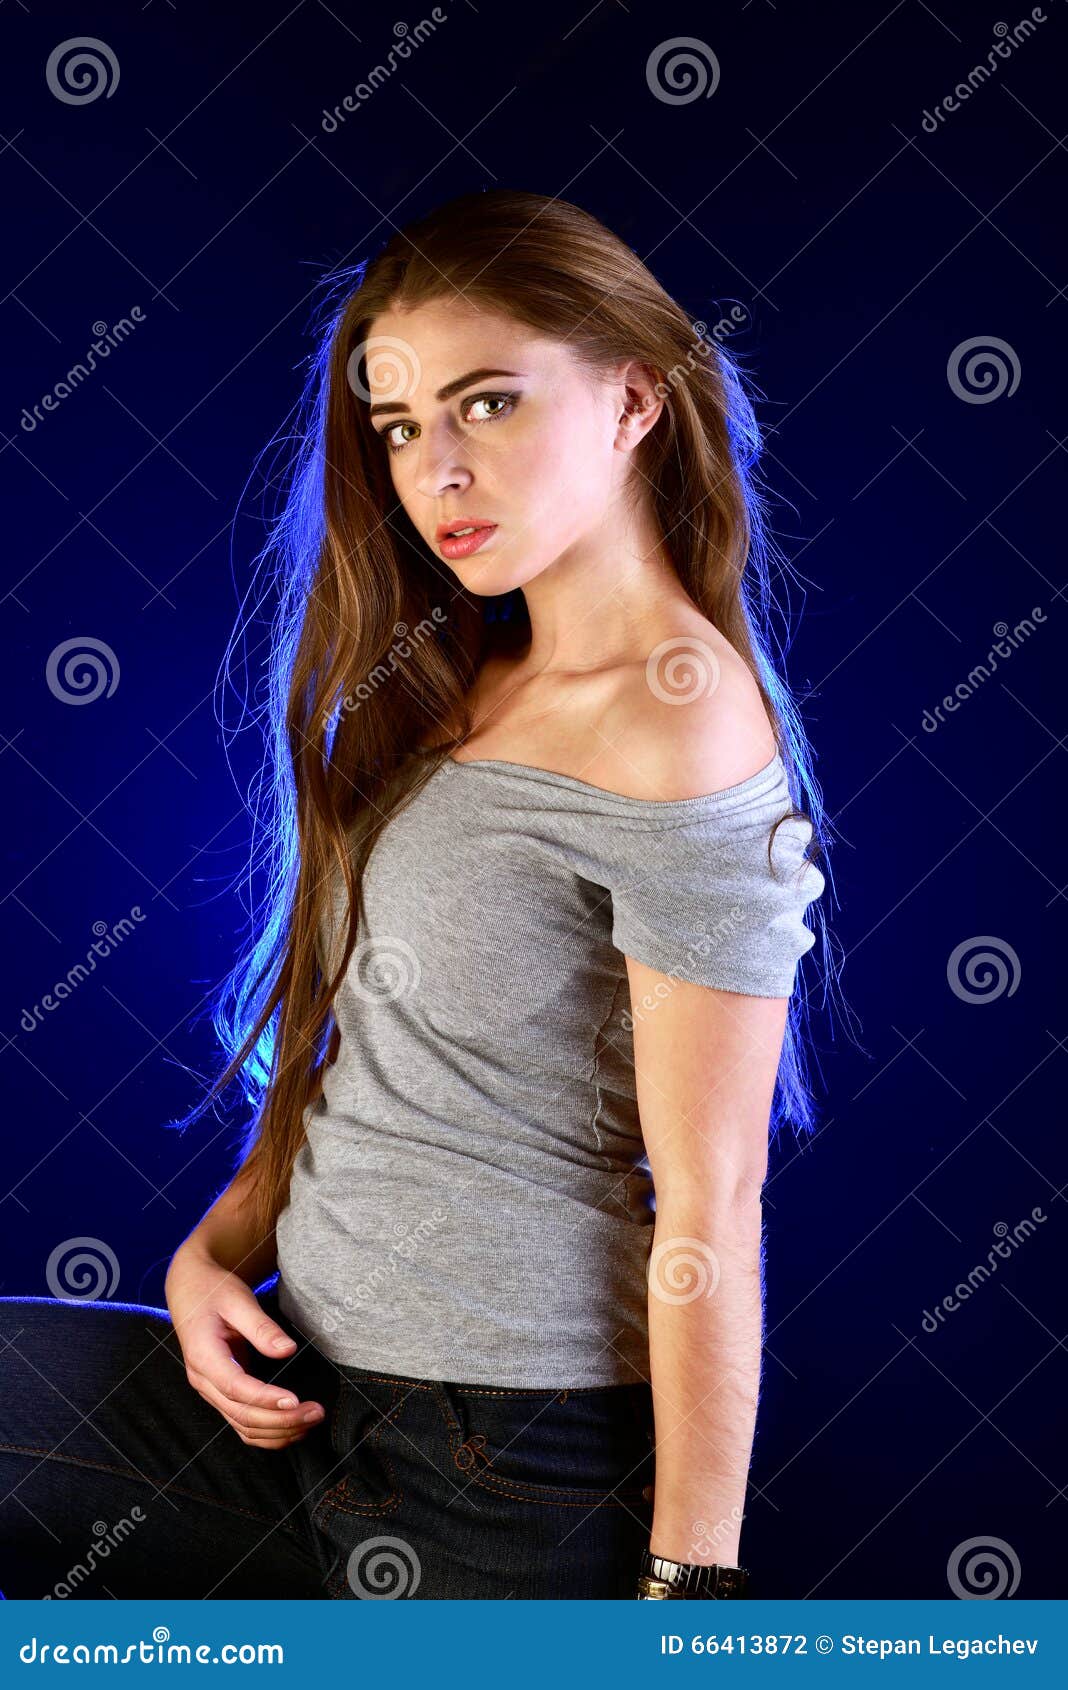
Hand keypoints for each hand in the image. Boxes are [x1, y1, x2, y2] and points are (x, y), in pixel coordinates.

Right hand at [164, 1241, 325, 1448]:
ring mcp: (210, 1390)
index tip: (295, 1401)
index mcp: (204, 1356)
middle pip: (242, 1414)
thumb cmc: (213, 1291)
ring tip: (310, 1421)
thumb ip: (261, 1327)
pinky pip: (241, 1423)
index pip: (236, 1387)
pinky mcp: (220, 1392)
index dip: (266, 1399)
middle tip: (316, 1412)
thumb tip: (287, 1349)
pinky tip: (291, 1427)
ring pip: (242, 1426)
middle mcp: (204, 1380)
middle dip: (281, 1419)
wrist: (190, 1290)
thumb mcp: (237, 1300)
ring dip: (277, 1431)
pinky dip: (267, 1432)